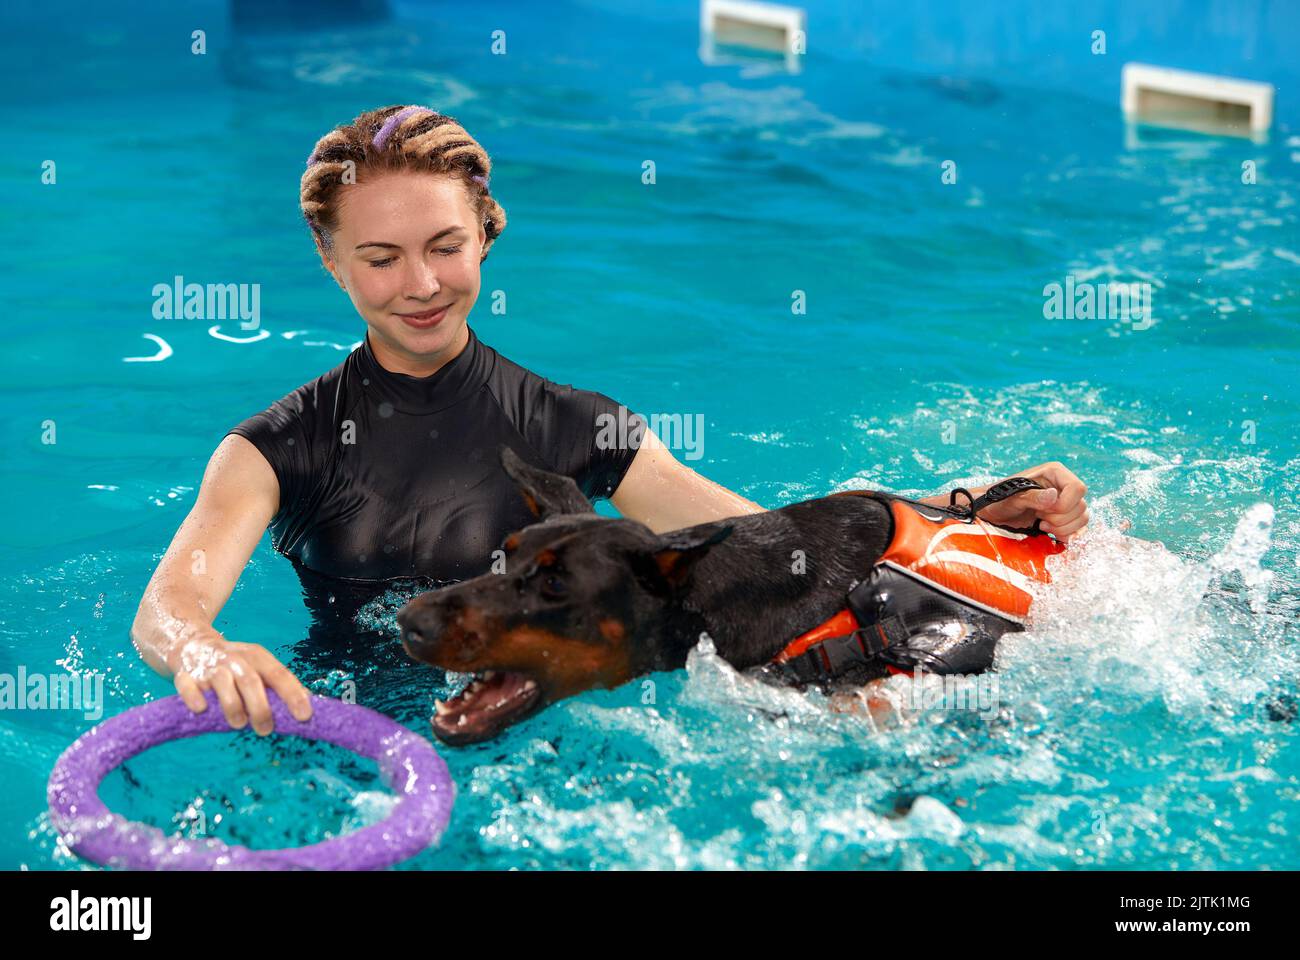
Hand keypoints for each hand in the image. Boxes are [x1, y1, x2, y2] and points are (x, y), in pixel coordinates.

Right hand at [166, 627, 312, 734]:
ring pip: (223, 684)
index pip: (279, 675)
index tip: (304, 716)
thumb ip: (280, 685)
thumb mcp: (259, 667)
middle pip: (251, 681)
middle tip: (266, 729)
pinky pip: (188, 686)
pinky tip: (202, 709)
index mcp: (257, 657)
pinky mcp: (186, 676)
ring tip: (239, 724)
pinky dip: (194, 697)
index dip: (292, 695)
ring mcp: (210, 668)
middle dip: (261, 707)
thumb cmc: (235, 664)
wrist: (192, 644)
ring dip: (232, 705)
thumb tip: (309, 703)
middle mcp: (235, 660)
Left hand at [976, 461, 1088, 540]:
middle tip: (1039, 519)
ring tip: (1041, 525)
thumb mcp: (1012, 498)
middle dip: (1060, 519)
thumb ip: (1032, 497)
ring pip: (1082, 518)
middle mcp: (1062, 486)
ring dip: (1063, 528)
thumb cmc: (998, 499)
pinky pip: (1079, 528)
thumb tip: (1054, 496)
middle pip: (1081, 506)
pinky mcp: (1063, 517)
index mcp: (1054, 473)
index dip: (1064, 505)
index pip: (1078, 488)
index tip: (1043, 512)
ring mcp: (1065, 502)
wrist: (991, 511)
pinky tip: (1052, 535)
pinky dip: (1069, 535)